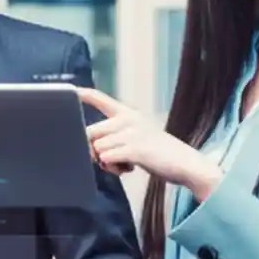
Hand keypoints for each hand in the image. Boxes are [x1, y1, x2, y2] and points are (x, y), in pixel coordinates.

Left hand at [78, 88, 223, 197]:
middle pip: (90, 133)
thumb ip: (115, 136)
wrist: (185, 163)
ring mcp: (131, 133)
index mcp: (128, 113)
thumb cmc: (158, 153)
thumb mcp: (137, 135)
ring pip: (97, 148)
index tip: (73, 89)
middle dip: (94, 150)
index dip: (85, 95)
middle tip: (114, 159)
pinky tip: (128, 168)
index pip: (102, 99)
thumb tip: (92, 149)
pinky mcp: (135, 148)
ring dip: (106, 162)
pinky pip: (106, 158)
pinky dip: (112, 167)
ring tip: (125, 164)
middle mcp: (128, 119)